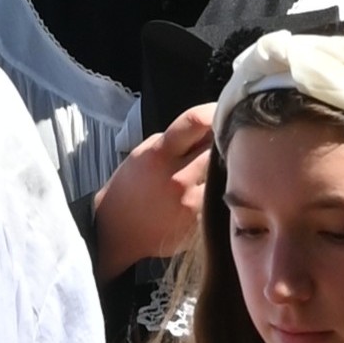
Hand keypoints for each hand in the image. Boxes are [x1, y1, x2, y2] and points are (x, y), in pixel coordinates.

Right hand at [92, 104, 214, 276]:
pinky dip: (220, 192)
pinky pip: (220, 199)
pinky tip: (211, 193)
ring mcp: (190, 202)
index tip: (222, 110)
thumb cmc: (131, 188)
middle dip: (221, 141)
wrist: (118, 231)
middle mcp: (177, 177)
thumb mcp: (145, 153)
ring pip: (224, 174)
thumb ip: (176, 140)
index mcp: (159, 154)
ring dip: (225, 167)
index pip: (194, 121)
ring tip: (217, 169)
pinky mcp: (199, 223)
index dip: (213, 111)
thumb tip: (209, 128)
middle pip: (217, 146)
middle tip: (223, 142)